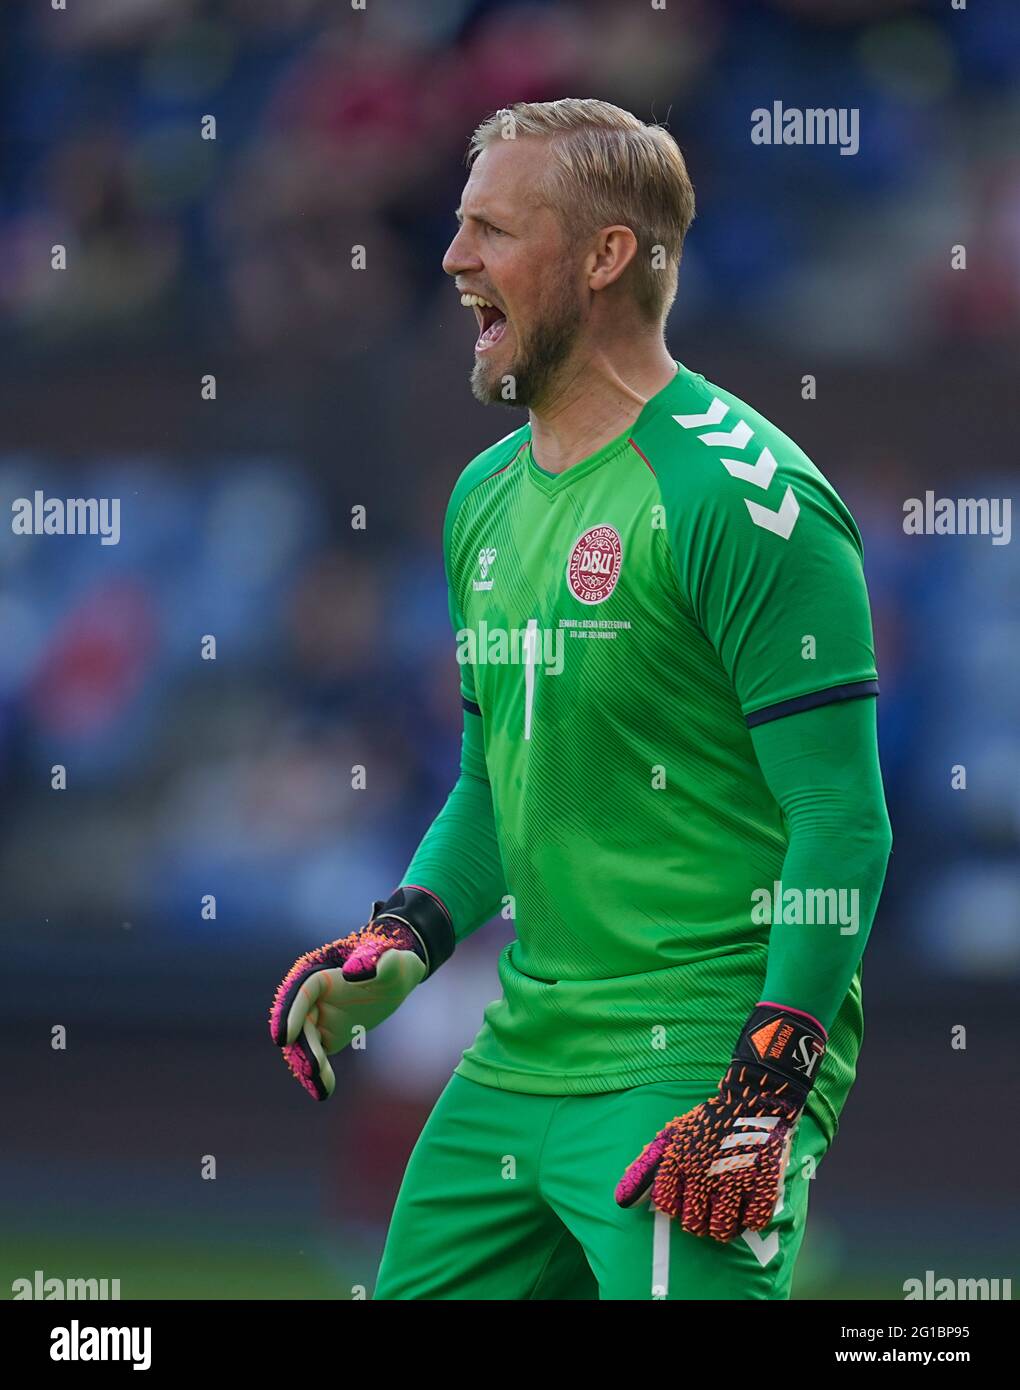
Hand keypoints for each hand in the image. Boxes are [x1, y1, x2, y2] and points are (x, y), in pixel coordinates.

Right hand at [269, 921, 425, 1100]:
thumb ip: (372, 961)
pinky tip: (325, 1091)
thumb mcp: (391, 958)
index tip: (284, 1039)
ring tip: (322, 1090)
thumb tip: (350, 975)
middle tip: (313, 1070)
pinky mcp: (326, 1034)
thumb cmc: (392, 959)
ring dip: (308, 1066)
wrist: (398, 975)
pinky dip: (317, 1073)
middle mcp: (312, 996)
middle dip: (302, 1048)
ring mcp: (318, 1016)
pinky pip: (316, 1055)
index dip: (290, 1015)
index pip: (300, 993)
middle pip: (298, 1023)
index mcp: (319, 971)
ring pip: (303, 1044)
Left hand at [615, 1063, 801, 1241]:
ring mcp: (733, 1179)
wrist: (752, 1100)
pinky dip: (751, 1220)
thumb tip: (622, 1201)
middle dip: (700, 1223)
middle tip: (708, 1211)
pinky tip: (748, 1207)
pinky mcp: (762, 1182)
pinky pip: (754, 1221)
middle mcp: (703, 1173)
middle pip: (695, 1224)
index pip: (668, 1206)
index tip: (686, 1199)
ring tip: (727, 1215)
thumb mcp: (672, 1136)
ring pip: (723, 1229)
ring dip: (724, 1228)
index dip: (676, 1207)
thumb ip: (646, 1167)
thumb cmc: (708, 1122)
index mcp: (679, 1162)